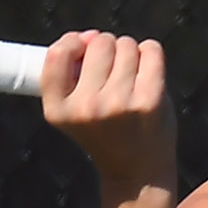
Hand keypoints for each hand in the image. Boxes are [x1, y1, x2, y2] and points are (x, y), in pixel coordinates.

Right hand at [40, 30, 173, 184]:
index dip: (72, 43)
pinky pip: (151, 50)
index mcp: (57, 110)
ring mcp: (118, 104)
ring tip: (131, 80)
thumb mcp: (74, 108)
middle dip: (107, 48)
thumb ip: (73, 70)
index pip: (56, 54)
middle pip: (99, 43)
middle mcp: (86, 108)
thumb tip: (91, 35)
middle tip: (113, 73)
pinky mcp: (149, 101)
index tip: (83, 49)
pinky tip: (149, 72)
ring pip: (126, 44)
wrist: (136, 173)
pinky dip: (151, 53)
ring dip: (130, 53)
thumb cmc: (106, 131)